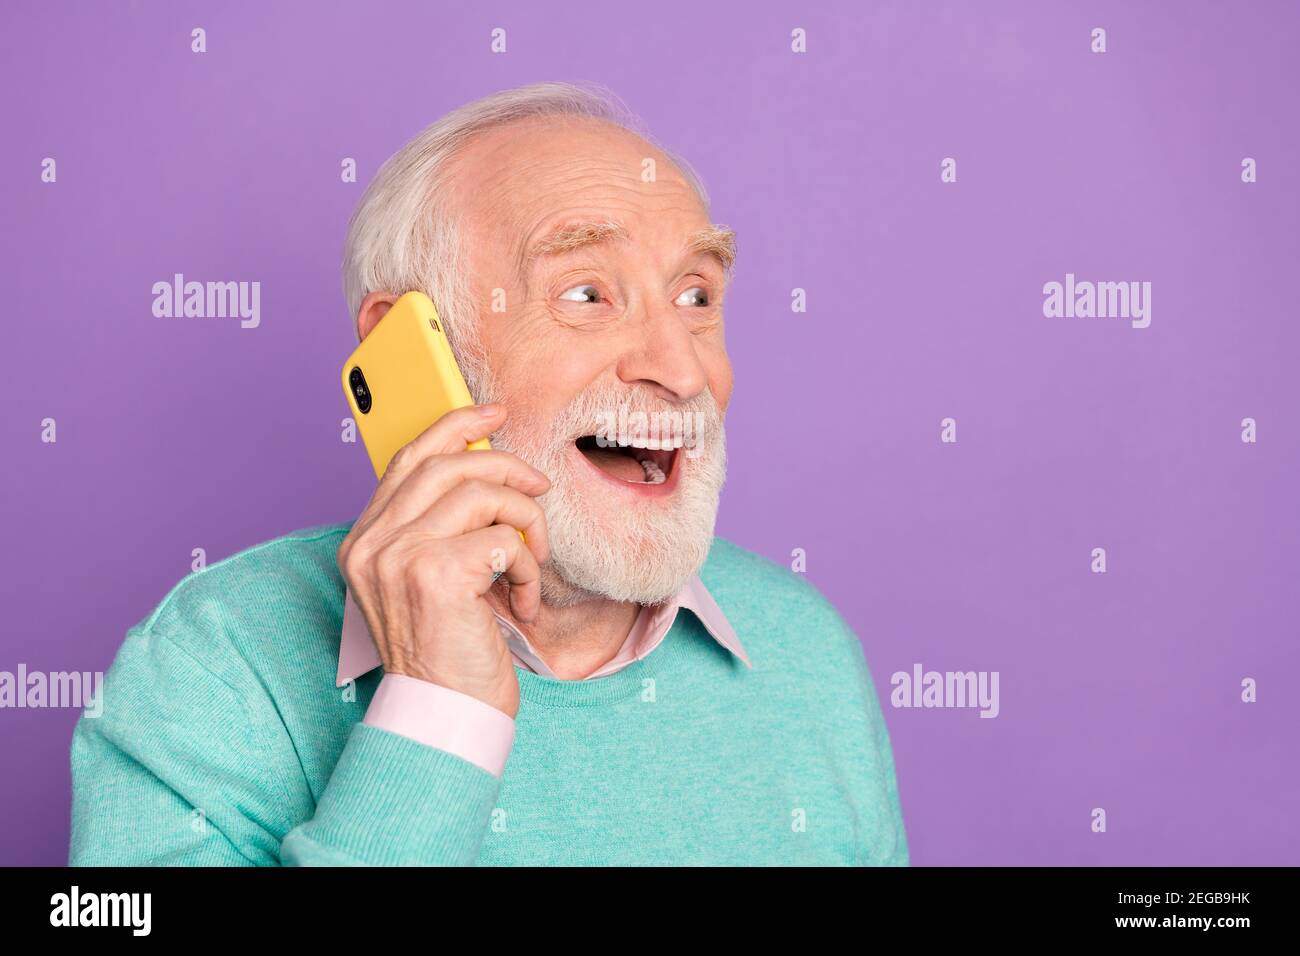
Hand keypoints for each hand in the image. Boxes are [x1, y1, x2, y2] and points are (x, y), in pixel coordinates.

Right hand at [337, 404, 549, 717]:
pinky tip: (521, 601)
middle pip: (449, 464)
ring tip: (530, 566)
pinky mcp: (434, 574)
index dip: (455, 425)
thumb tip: (487, 471)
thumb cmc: (448, 653)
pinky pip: (504, 538)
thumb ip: (440, 527)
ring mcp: (397, 556)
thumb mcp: (432, 580)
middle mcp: (371, 543)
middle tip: (540, 491)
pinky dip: (527, 567)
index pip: (408, 457)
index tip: (494, 413)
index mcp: (364, 540)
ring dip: (525, 525)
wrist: (444, 717)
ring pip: (483, 494)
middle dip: (507, 470)